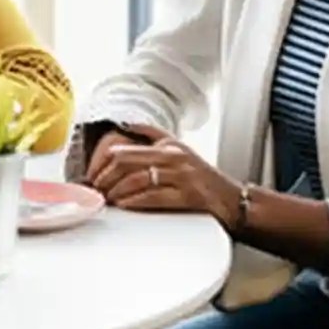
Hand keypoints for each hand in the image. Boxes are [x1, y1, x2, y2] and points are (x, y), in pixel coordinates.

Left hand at [88, 123, 241, 226]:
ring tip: (107, 199)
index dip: (103, 162)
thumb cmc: (203, 178)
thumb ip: (152, 135)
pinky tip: (124, 205)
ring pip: (137, 179)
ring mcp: (182, 177)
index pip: (124, 147)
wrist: (235, 202)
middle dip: (105, 176)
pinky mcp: (188, 197)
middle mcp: (174, 157)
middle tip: (95, 188)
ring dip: (116, 191)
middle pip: (126, 161)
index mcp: (168, 146)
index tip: (93, 173)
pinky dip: (134, 201)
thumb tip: (125, 123)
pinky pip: (153, 197)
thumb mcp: (179, 150)